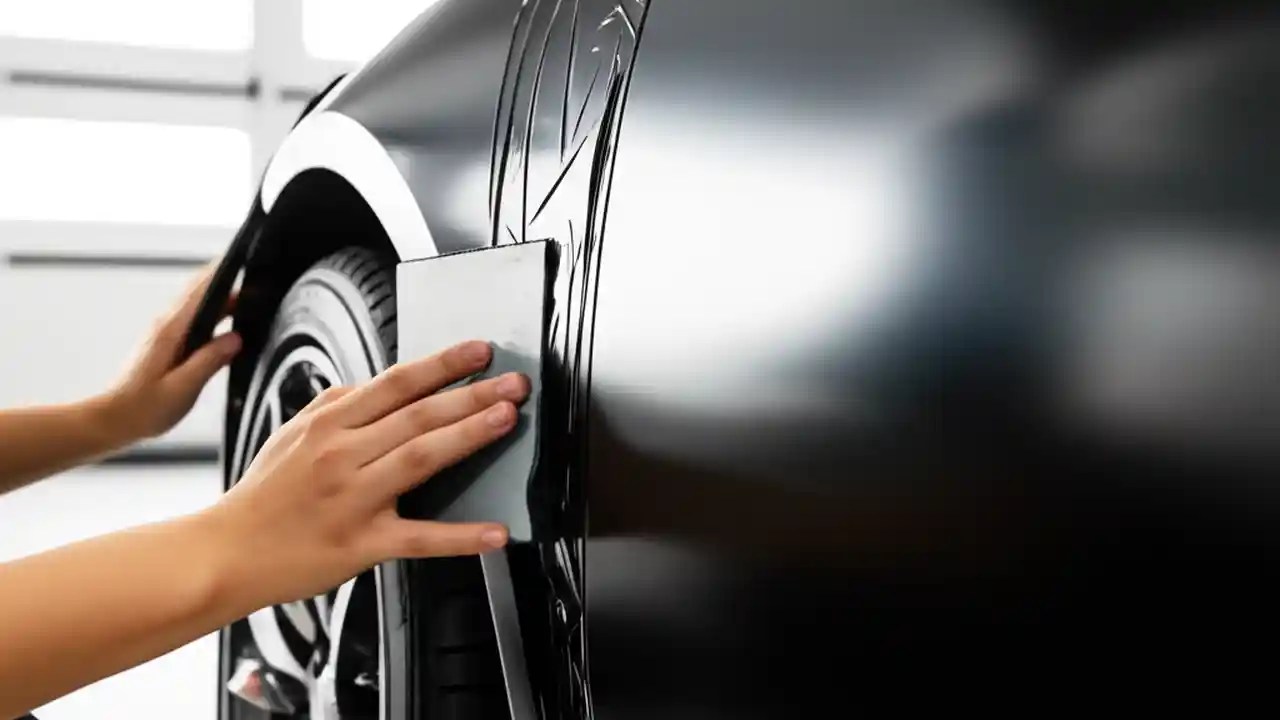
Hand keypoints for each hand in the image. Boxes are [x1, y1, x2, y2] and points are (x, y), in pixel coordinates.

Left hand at [106, 261, 240, 441]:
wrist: (113, 419)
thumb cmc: (144, 409)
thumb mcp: (182, 388)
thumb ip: (209, 361)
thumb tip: (236, 338)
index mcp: (171, 330)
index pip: (199, 289)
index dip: (221, 271)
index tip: (243, 259)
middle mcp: (167, 325)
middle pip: (200, 292)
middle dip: (228, 283)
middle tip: (259, 285)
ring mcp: (165, 333)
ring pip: (198, 306)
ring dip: (223, 301)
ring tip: (252, 303)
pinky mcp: (167, 344)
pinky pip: (195, 321)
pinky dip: (214, 316)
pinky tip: (230, 327)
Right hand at [207, 340, 528, 609]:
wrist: (224, 553)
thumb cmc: (261, 496)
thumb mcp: (291, 435)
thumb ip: (334, 406)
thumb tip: (371, 384)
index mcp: (328, 424)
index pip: (395, 384)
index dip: (441, 364)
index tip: (479, 351)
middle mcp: (341, 456)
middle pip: (416, 415)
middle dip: (470, 394)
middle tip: (514, 383)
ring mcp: (353, 500)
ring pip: (420, 459)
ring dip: (468, 436)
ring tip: (506, 420)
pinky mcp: (361, 544)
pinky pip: (419, 538)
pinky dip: (461, 537)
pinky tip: (495, 532)